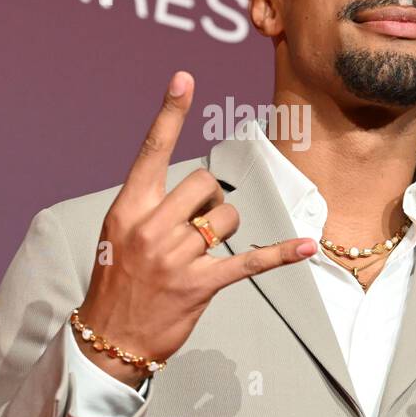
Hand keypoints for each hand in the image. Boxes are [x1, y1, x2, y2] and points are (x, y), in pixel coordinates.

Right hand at [76, 71, 317, 386]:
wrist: (108, 337)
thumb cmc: (118, 280)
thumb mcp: (120, 233)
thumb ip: (151, 205)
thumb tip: (200, 188)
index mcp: (128, 208)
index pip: (151, 151)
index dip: (169, 113)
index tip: (184, 79)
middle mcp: (150, 228)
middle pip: (204, 183)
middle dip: (210, 199)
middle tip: (196, 226)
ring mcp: (175, 258)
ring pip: (227, 217)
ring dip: (226, 229)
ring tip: (202, 252)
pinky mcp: (199, 285)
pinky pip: (249, 261)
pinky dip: (281, 255)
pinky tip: (307, 247)